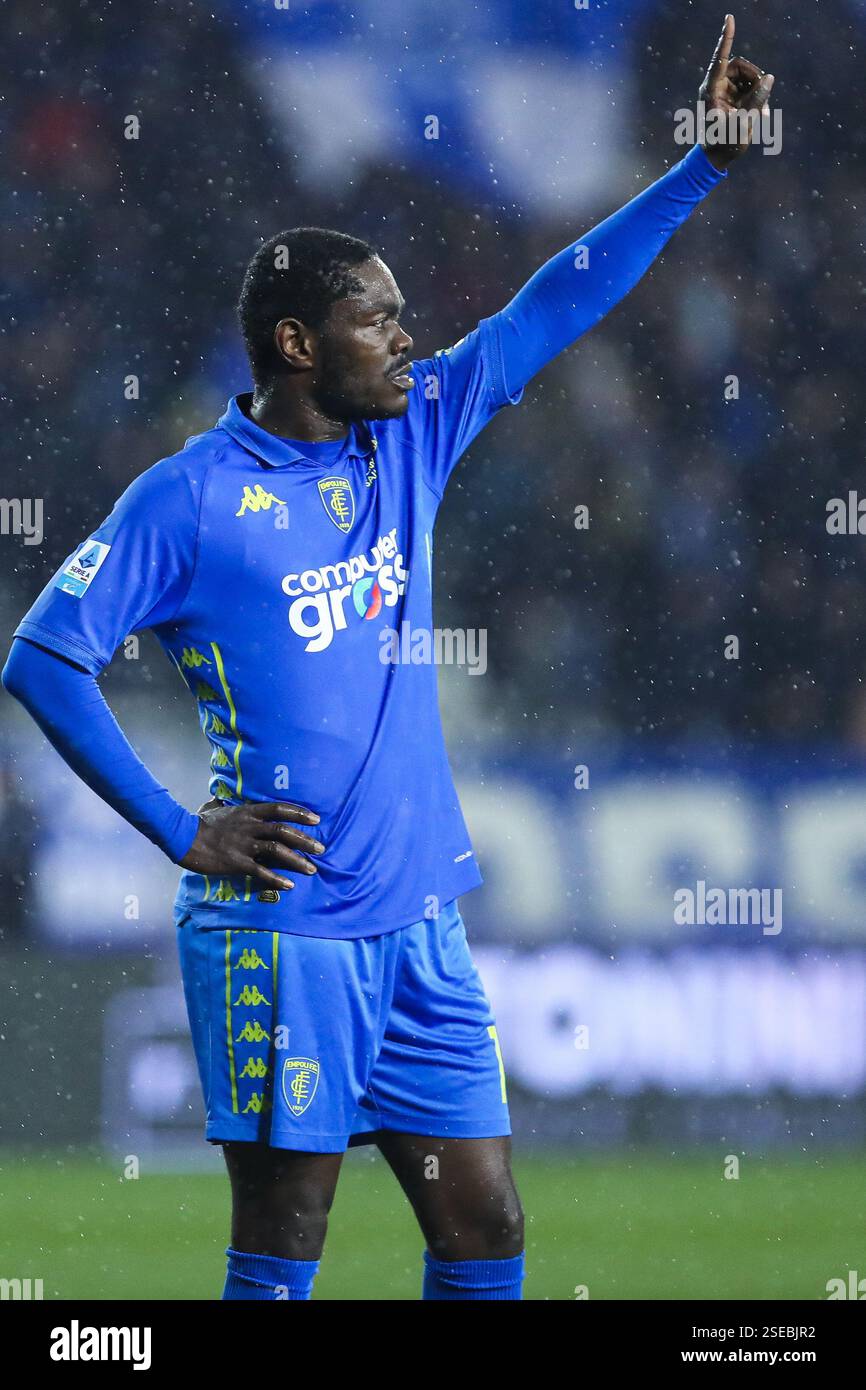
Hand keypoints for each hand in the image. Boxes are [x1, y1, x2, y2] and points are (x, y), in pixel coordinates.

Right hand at [180, 798, 324, 891]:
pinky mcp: (236, 862)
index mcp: (247, 812)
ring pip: (277, 851)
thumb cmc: (198, 822)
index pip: (279, 808)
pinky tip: (289, 885)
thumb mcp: (215, 808)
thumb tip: (220, 798)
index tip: (316, 818)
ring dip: (297, 860)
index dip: (299, 813)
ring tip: (312, 869)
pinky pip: (261, 871)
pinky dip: (276, 879)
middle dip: (305, 839)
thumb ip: (225, 804)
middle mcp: (249, 826)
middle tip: (321, 847)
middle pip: (283, 830)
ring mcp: (243, 844)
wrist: (182, 837)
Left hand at [699, 14, 774, 168]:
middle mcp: (714, 86)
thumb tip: (769, 77)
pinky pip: (748, 85)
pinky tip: (761, 111)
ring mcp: (723, 90)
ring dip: (757, 88)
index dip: (726, 38)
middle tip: (764, 95)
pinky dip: (757, 94)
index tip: (729, 18)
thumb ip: (757, 99)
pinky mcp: (731, 95)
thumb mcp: (743, 122)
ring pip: (746, 75)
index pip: (719, 59)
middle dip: (754, 77)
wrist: (717, 157)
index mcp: (710, 91)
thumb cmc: (725, 142)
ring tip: (762, 110)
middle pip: (738, 65)